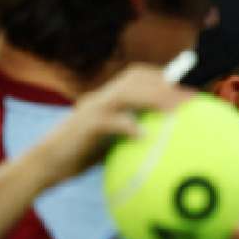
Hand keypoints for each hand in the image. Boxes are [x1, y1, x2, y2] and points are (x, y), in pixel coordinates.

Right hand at [31, 65, 190, 191]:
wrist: (47, 162)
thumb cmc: (84, 153)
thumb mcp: (113, 139)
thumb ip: (135, 131)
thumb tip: (166, 137)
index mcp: (110, 98)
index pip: (139, 76)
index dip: (166, 78)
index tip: (190, 91)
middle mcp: (102, 97)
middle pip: (135, 79)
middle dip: (165, 85)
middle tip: (190, 99)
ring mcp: (92, 109)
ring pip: (125, 94)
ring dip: (153, 99)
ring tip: (175, 111)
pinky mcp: (84, 126)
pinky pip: (108, 122)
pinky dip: (126, 125)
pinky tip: (143, 135)